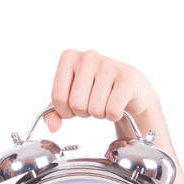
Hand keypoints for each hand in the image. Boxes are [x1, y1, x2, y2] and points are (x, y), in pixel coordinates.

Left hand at [44, 49, 159, 134]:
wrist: (131, 90)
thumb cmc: (97, 91)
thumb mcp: (70, 99)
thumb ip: (54, 112)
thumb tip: (52, 127)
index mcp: (69, 57)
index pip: (58, 97)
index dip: (65, 111)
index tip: (76, 104)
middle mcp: (88, 56)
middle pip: (76, 104)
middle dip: (84, 112)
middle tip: (94, 102)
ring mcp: (109, 65)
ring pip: (94, 109)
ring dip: (100, 113)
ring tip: (106, 101)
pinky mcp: (127, 77)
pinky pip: (112, 110)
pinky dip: (114, 115)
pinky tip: (118, 104)